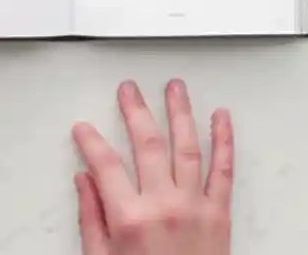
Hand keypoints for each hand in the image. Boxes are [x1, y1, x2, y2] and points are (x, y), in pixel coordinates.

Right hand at [72, 80, 233, 254]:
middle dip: (135, 111)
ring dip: (180, 112)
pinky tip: (221, 118)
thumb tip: (84, 182)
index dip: (91, 141)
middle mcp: (164, 206)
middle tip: (128, 90)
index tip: (83, 129)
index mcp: (130, 219)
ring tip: (174, 88)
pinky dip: (224, 140)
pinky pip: (224, 170)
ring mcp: (195, 207)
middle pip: (146, 144)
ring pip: (186, 147)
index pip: (105, 165)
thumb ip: (92, 219)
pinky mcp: (220, 215)